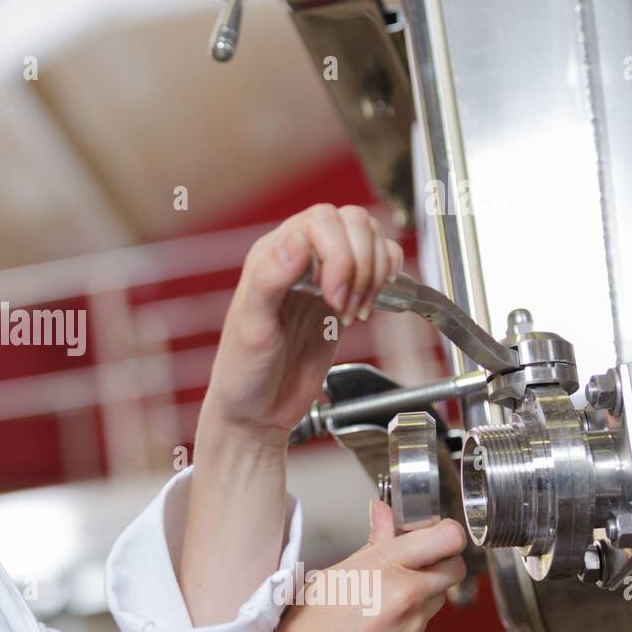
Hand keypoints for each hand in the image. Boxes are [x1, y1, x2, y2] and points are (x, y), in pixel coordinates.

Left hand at [200, 204, 403, 446]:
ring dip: (374, 272)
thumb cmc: (245, 372)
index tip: (333, 298)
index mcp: (272, 255)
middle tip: (345, 307)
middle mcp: (299, 258)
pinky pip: (379, 263)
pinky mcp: (344, 295)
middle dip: (360, 263)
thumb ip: (269, 279)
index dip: (338, 255)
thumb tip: (295, 241)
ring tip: (355, 311)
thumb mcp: (252, 327)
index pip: (321, 221)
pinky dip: (386, 278)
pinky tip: (368, 305)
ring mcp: (324, 275)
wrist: (260, 409)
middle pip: (351, 222)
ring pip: (369, 237)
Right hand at [252, 500, 466, 631]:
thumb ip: (371, 545)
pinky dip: (406, 621)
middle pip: (454, 566)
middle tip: (412, 560)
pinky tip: (374, 626)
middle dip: (439, 560)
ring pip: (438, 597)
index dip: (441, 532)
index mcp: (383, 569)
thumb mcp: (330, 575)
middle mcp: (407, 598)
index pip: (446, 537)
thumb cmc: (302, 631)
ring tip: (382, 596)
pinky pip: (421, 627)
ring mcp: (414, 630)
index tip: (427, 532)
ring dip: (422, 590)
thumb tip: (384, 514)